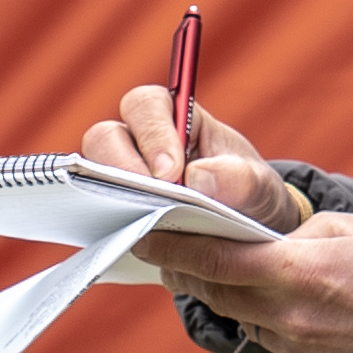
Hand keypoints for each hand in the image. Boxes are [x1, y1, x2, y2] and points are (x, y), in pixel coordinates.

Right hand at [84, 86, 302, 228]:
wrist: (245, 237)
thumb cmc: (250, 198)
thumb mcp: (261, 188)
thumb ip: (241, 179)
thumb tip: (196, 179)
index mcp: (175, 118)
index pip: (146, 106)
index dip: (151, 134)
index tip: (170, 173)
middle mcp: (139, 143)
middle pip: (104, 137)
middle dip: (121, 168)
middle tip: (148, 202)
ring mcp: (121, 178)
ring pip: (91, 177)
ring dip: (109, 201)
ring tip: (139, 228)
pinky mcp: (114, 213)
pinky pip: (95, 217)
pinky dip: (107, 231)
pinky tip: (130, 246)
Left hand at [153, 208, 352, 352]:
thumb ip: (309, 232)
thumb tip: (274, 239)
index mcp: (300, 271)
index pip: (214, 259)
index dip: (173, 248)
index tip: (146, 236)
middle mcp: (291, 317)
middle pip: (219, 293)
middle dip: (191, 272)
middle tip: (171, 254)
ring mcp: (301, 352)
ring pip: (249, 320)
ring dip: (239, 298)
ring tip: (245, 276)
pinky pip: (281, 344)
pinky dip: (279, 323)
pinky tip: (305, 311)